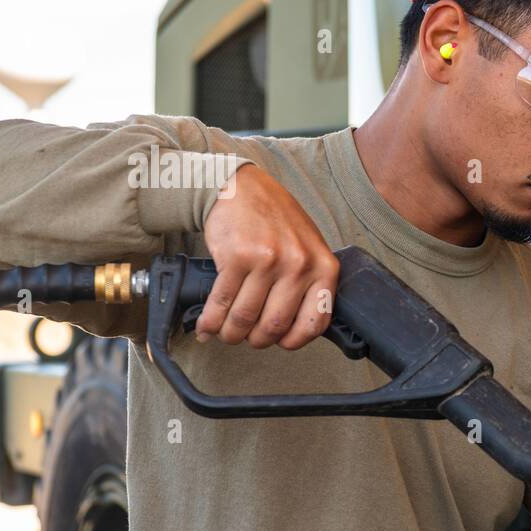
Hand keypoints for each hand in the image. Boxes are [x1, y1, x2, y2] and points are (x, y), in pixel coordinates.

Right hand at [197, 163, 339, 349]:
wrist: (243, 188)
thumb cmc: (277, 220)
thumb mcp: (309, 248)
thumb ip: (309, 284)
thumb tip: (293, 328)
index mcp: (323, 267)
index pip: (315, 322)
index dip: (294, 340)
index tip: (281, 342)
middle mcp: (299, 265)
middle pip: (275, 325)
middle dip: (257, 340)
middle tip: (248, 338)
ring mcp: (268, 261)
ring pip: (245, 318)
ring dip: (231, 333)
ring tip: (226, 332)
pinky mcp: (236, 257)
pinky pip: (222, 302)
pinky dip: (210, 320)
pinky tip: (207, 324)